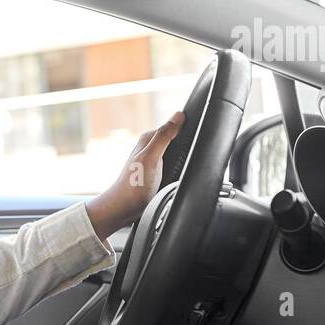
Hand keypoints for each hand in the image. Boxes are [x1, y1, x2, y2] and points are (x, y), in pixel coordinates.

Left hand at [85, 111, 184, 241]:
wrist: (124, 209)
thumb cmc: (133, 185)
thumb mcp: (150, 158)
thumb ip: (163, 137)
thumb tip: (178, 115)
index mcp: (149, 138)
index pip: (174, 124)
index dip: (187, 127)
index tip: (200, 132)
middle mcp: (151, 147)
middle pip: (178, 139)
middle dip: (188, 144)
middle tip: (196, 153)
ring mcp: (154, 161)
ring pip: (178, 153)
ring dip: (185, 158)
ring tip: (191, 164)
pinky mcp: (158, 173)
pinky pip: (175, 165)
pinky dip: (181, 168)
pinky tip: (184, 173)